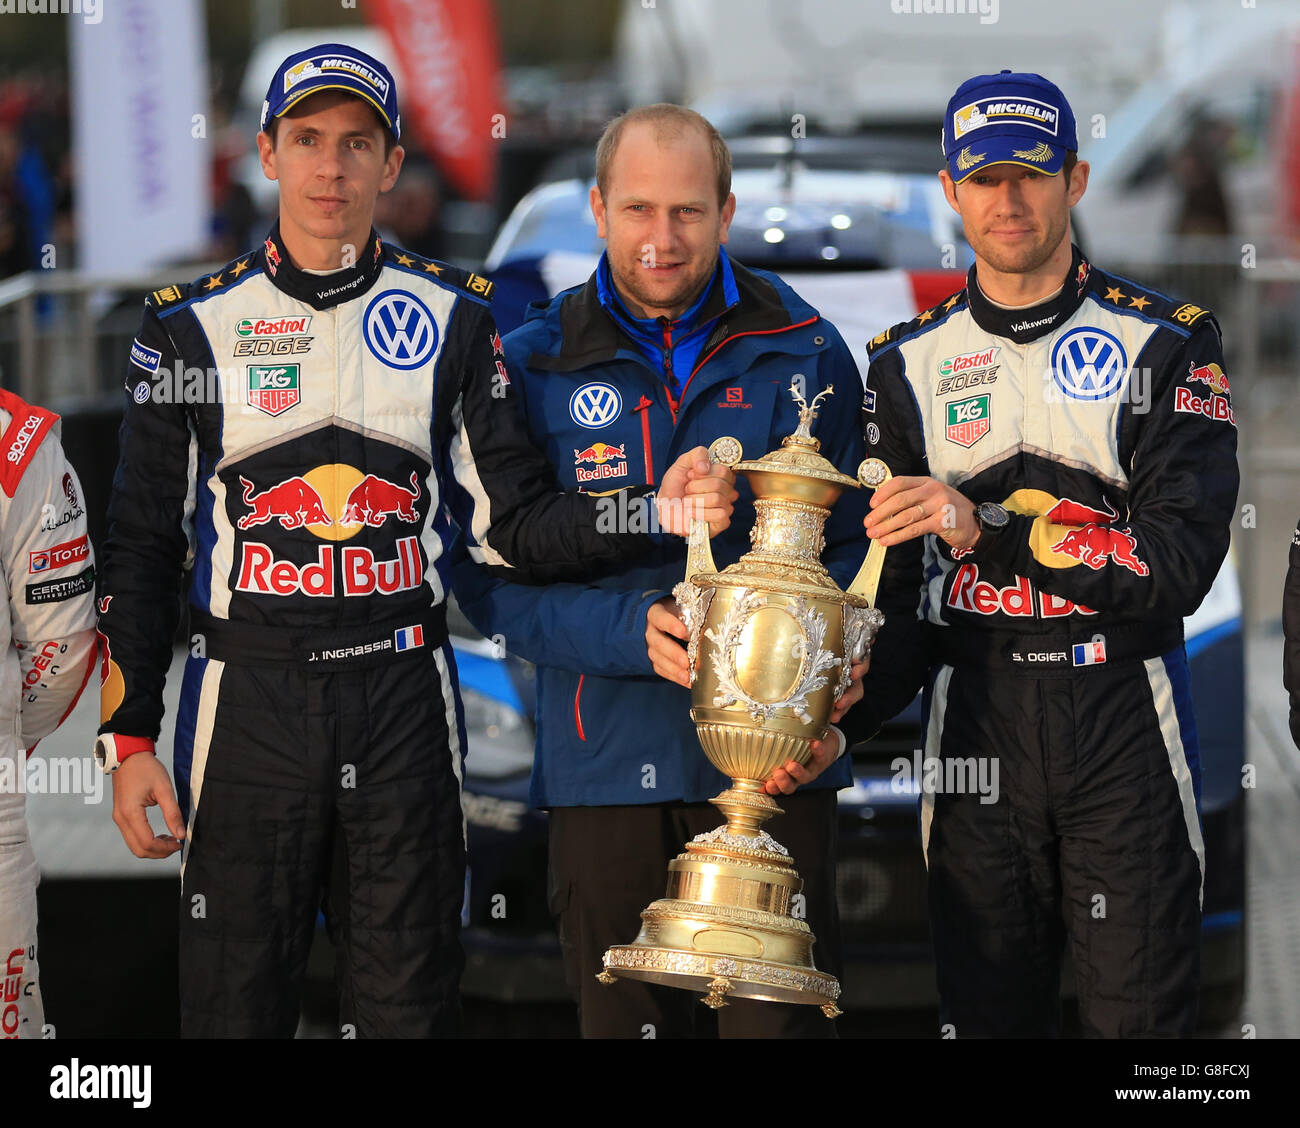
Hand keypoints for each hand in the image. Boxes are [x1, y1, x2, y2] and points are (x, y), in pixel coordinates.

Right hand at [112, 752, 184, 858]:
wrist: (128, 756)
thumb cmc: (147, 769)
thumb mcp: (164, 789)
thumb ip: (172, 813)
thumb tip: (181, 834)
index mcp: (130, 813)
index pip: (147, 843)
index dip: (164, 848)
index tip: (180, 843)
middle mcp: (121, 819)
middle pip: (138, 850)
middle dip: (159, 852)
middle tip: (176, 845)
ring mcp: (119, 818)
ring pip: (134, 846)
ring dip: (152, 848)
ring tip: (170, 839)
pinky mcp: (121, 816)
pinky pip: (132, 837)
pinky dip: (146, 841)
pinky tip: (160, 835)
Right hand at [646, 596, 690, 686]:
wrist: (661, 620)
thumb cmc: (677, 612)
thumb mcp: (682, 607)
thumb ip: (692, 613)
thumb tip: (714, 619)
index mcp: (657, 614)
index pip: (660, 618)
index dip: (670, 625)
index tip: (683, 632)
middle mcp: (651, 631)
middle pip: (658, 642)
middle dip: (673, 653)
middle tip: (687, 662)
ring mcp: (651, 647)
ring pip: (658, 659)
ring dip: (674, 669)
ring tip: (688, 677)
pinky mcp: (654, 660)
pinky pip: (661, 670)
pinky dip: (675, 677)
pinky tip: (688, 682)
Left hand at [656, 446, 737, 536]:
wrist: (664, 506)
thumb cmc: (675, 486)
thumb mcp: (682, 463)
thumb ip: (697, 455)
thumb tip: (705, 467)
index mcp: (720, 475)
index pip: (723, 470)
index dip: (702, 474)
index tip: (690, 476)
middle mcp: (726, 490)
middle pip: (719, 485)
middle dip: (695, 487)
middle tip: (687, 490)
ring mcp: (725, 506)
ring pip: (717, 499)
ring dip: (695, 500)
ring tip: (688, 502)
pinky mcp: (721, 522)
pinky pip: (720, 514)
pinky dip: (701, 512)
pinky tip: (692, 512)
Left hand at [764, 657, 865, 794]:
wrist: (825, 738)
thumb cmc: (825, 723)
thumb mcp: (836, 712)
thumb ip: (842, 699)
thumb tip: (853, 673)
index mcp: (823, 752)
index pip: (823, 753)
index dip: (819, 751)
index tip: (814, 743)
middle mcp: (813, 764)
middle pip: (808, 775)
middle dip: (798, 772)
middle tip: (790, 764)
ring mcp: (802, 771)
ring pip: (794, 783)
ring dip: (784, 781)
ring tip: (775, 775)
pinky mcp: (790, 773)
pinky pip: (783, 783)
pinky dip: (773, 785)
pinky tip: (763, 785)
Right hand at [765, 726, 844, 795]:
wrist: (824, 741)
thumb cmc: (798, 745)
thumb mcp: (780, 748)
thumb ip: (766, 748)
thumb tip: (743, 739)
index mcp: (785, 776)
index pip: (775, 786)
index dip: (769, 788)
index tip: (763, 786)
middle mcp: (797, 777)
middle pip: (789, 787)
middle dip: (782, 783)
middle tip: (777, 775)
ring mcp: (810, 769)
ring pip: (805, 777)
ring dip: (798, 772)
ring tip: (792, 765)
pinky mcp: (823, 759)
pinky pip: (821, 757)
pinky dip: (817, 751)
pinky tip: (814, 744)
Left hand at [864, 474, 978, 550]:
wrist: (974, 524)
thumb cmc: (947, 511)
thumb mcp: (931, 497)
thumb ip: (911, 499)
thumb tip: (882, 509)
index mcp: (926, 482)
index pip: (900, 482)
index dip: (883, 493)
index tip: (871, 504)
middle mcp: (933, 490)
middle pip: (900, 500)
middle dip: (880, 512)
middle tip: (867, 523)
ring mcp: (939, 505)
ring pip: (906, 516)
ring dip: (886, 526)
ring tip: (872, 534)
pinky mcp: (942, 522)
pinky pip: (915, 530)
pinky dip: (897, 536)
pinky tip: (886, 541)